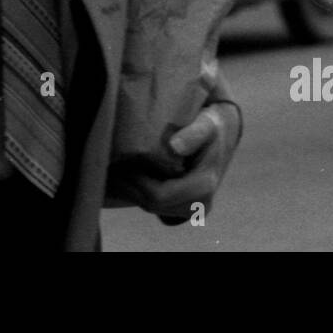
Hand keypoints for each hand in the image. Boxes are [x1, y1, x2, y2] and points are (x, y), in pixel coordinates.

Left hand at [109, 101, 241, 222]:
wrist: (222, 136)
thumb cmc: (211, 126)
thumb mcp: (206, 123)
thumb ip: (194, 133)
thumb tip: (175, 147)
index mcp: (204, 186)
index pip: (159, 195)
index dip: (136, 182)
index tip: (120, 162)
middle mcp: (200, 204)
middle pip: (152, 204)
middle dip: (128, 186)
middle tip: (110, 165)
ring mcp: (193, 209)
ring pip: (151, 207)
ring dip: (131, 190)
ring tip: (115, 168)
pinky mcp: (185, 207)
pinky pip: (156, 206)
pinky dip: (138, 192)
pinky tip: (126, 176)